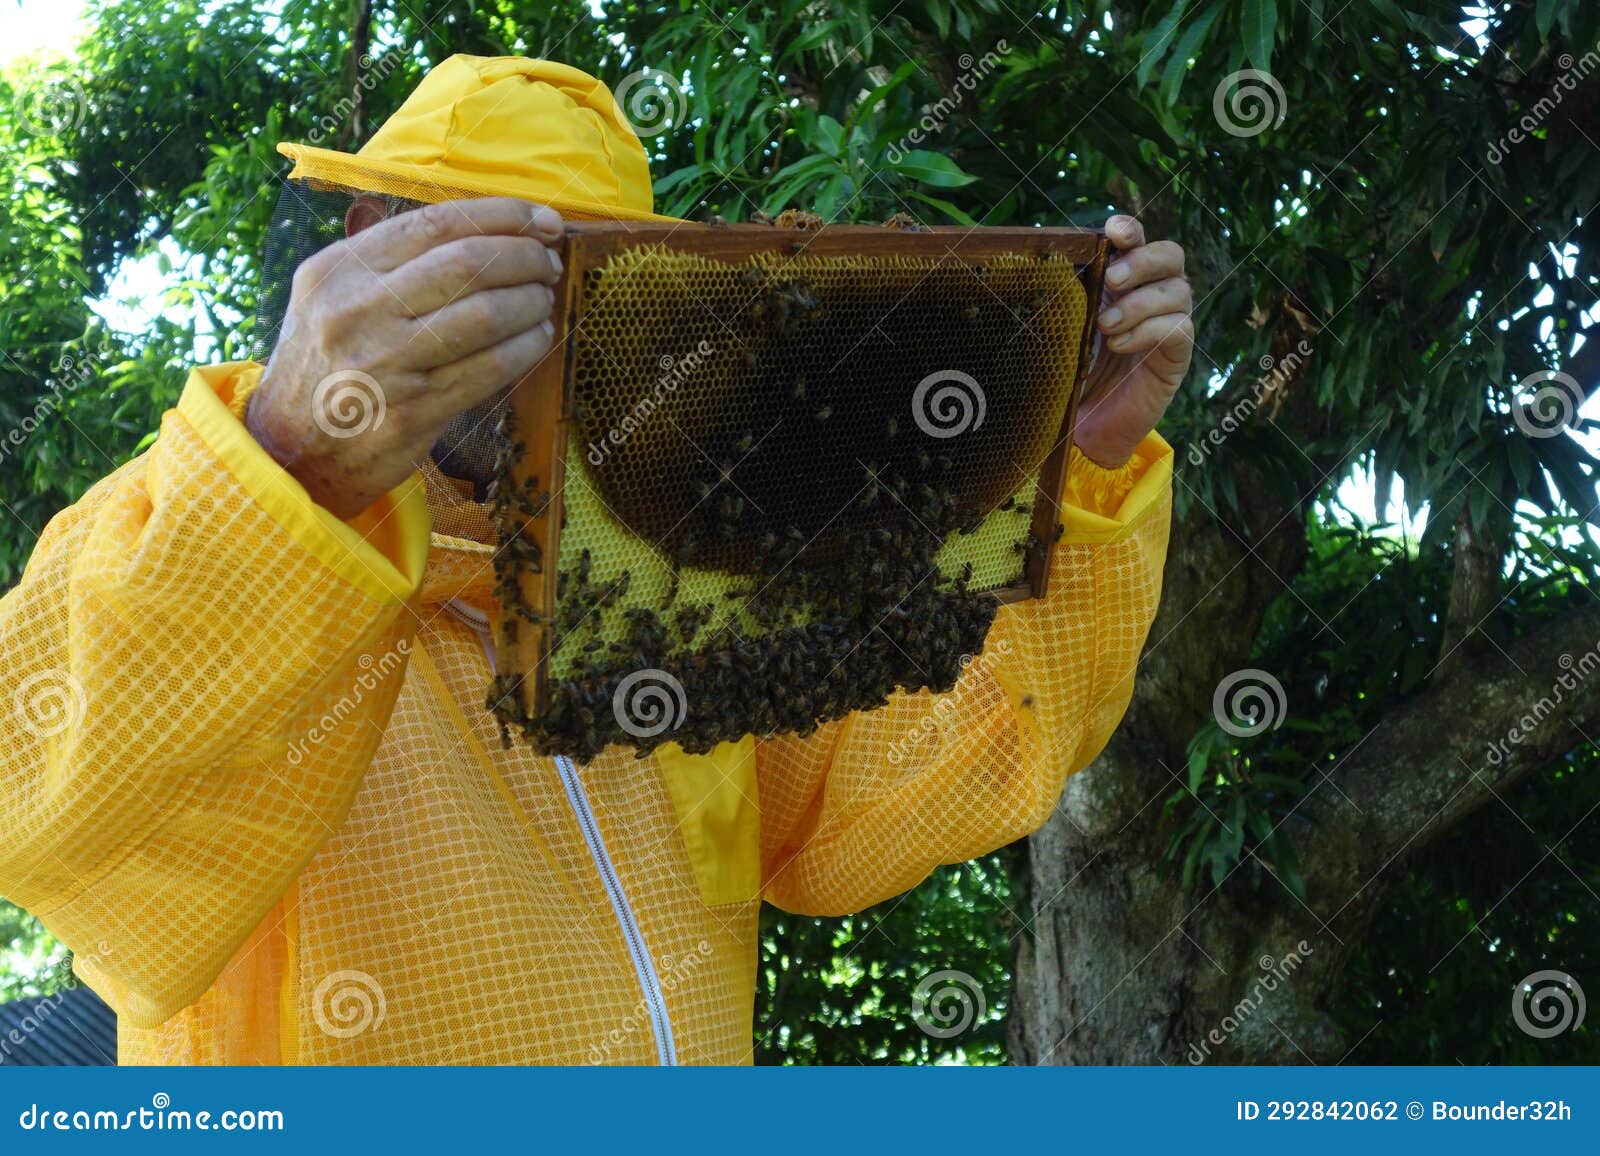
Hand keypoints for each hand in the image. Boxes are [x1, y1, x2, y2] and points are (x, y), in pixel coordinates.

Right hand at [246, 197, 564, 517]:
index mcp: (338, 269)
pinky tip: (538, 338)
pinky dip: (527, 347)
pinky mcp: (413, 412)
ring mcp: (385, 363)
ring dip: (531, 302)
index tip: (544, 219)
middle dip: (526, 256)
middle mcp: (358, 310)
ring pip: (486, 314)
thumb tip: (485, 229)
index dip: (503, 216)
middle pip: (469, 263)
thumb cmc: (325, 366)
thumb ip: (389, 261)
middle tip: (549, 262)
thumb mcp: (330, 298)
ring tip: (544, 299)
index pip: (436, 223)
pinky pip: (490, 369)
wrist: (289, 453)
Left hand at [1071, 215, 1192, 468]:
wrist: (1083, 426)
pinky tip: (1119, 345)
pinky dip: (1147, 331)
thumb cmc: (1070, 372)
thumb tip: (1050, 261)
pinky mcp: (1176, 354)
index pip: (1137, 241)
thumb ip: (1068, 297)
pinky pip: (1177, 328)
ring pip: (1178, 290)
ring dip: (1139, 303)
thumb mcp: (1063, 329)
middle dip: (1142, 261)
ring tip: (1106, 326)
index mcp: (1122, 280)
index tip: (1112, 232)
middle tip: (1113, 280)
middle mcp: (1151, 294)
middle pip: (1170, 255)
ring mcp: (1168, 323)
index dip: (1130, 229)